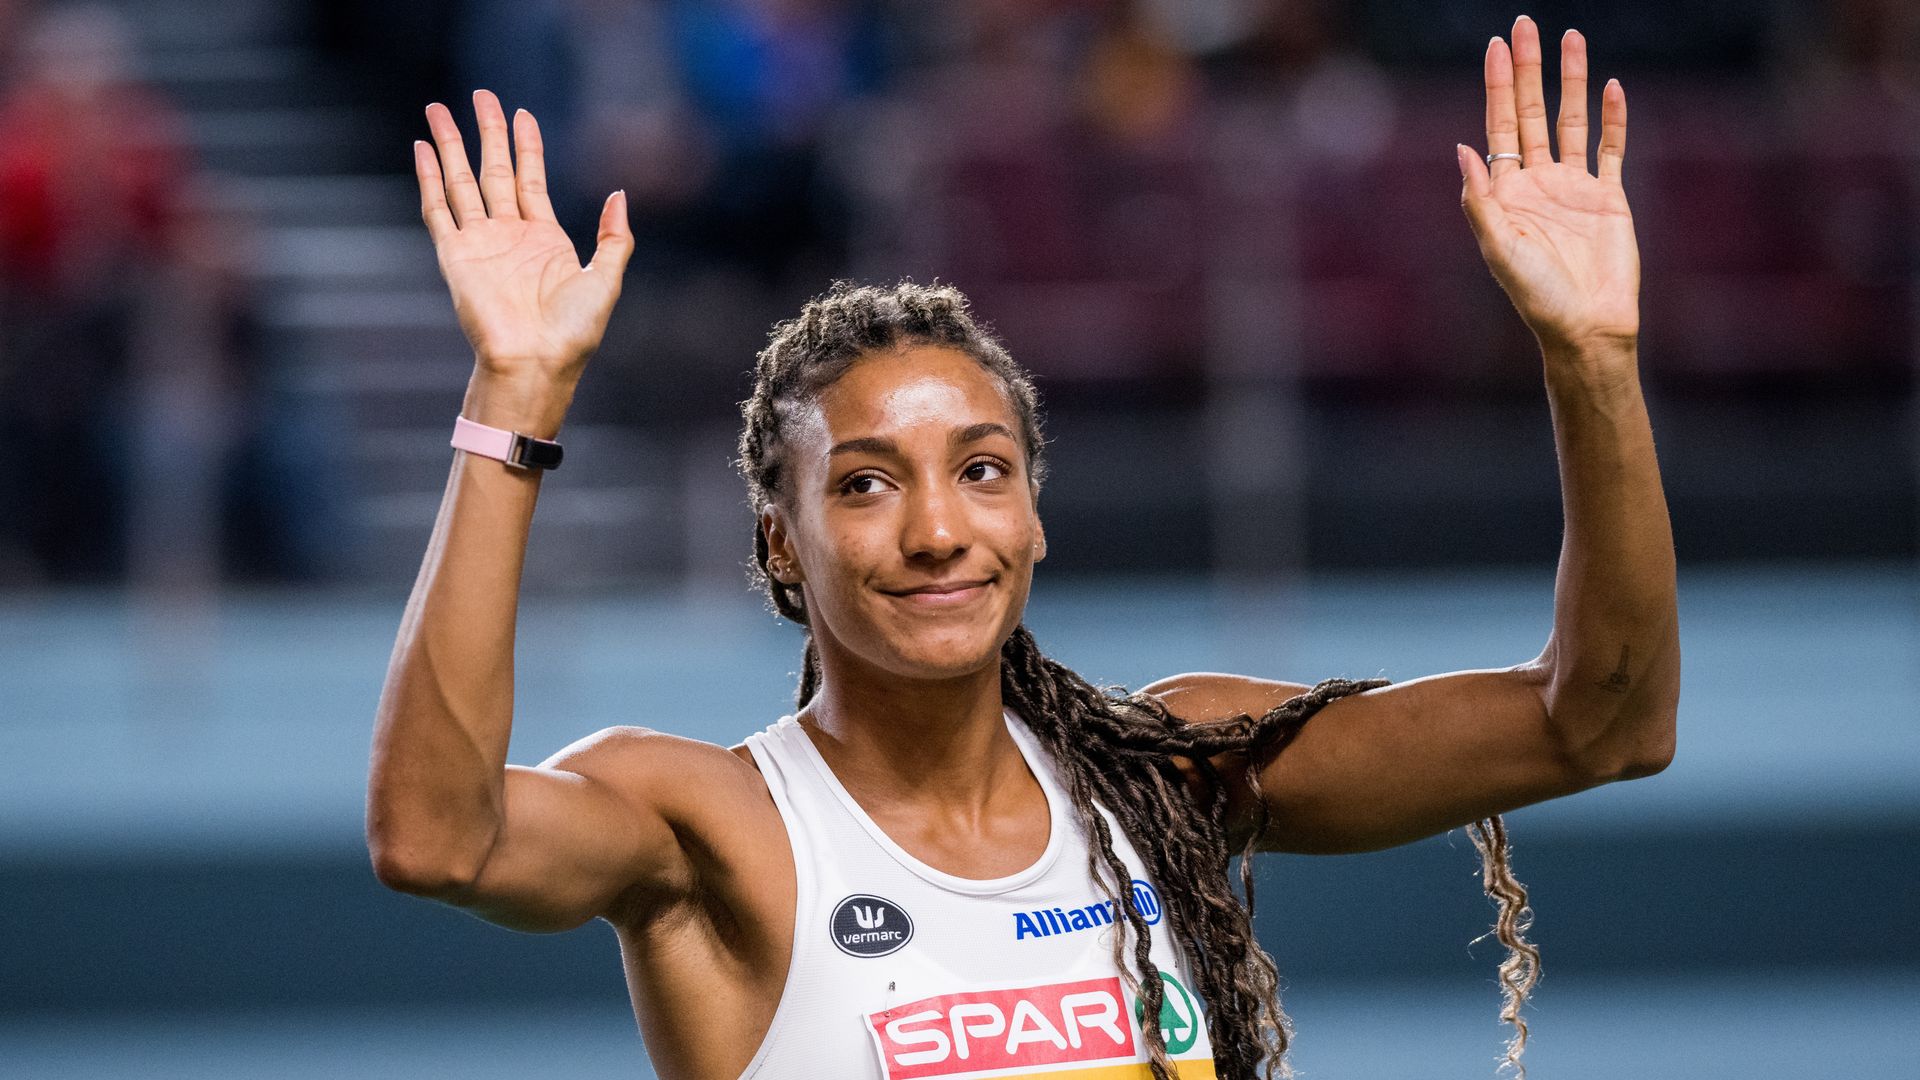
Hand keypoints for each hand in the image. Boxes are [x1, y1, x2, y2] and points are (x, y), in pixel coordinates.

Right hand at [417, 90, 632, 383]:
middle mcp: (509, 235)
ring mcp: (479, 243)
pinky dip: (428, 178)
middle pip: (494, 170)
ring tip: (438, 109)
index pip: (530, 178)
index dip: (526, 145)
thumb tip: (620, 194)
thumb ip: (615, 238)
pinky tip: (422, 149)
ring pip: (460, 181)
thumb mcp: (605, 280)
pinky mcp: (454, 256)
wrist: (536, 363)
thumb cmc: (573, 332)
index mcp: (544, 239)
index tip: (521, 113)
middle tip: (481, 95)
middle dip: (486, 132)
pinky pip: (437, 209)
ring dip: (450, 145)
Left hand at [1458, 16, 1639, 357]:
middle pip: (1531, 112)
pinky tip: (1611, 86)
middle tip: (1526, 25)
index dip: (1498, 85)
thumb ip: (1480, 202)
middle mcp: (1538, 183)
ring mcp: (1574, 187)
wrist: (1588, 326)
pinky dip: (1614, 118)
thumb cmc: (1537, 297)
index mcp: (1507, 193)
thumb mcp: (1500, 250)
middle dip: (1528, 70)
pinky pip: (1612, 149)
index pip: (1499, 126)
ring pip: (1571, 121)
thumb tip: (1462, 148)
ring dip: (1571, 81)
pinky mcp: (1609, 197)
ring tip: (1571, 38)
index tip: (1497, 46)